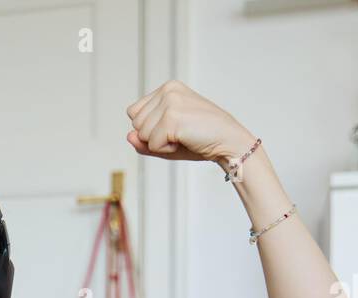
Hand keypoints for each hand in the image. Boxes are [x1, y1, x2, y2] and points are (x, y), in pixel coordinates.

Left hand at [125, 80, 255, 169]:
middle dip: (153, 137)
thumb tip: (129, 136)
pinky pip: (152, 144)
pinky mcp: (172, 117)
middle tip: (181, 134)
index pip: (134, 113)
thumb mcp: (167, 140)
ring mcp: (170, 101)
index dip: (150, 129)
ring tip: (183, 136)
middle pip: (135, 124)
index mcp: (167, 88)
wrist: (229, 142)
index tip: (174, 128)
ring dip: (160, 144)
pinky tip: (186, 140)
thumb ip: (144, 140)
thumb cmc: (201, 140)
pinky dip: (166, 150)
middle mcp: (168, 90)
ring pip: (142, 135)